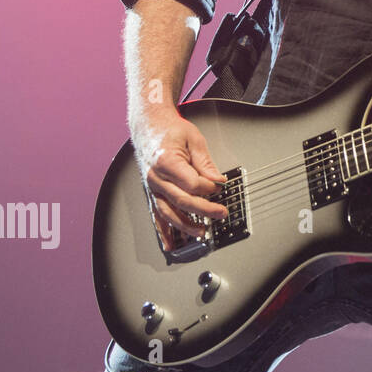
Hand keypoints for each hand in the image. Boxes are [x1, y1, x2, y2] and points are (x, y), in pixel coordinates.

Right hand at [132, 109, 228, 249]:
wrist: (149, 126)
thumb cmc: (171, 131)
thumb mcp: (194, 140)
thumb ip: (206, 163)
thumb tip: (218, 181)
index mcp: (166, 161)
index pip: (191, 183)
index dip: (209, 188)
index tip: (222, 187)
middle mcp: (155, 177)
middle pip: (182, 200)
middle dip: (204, 209)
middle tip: (221, 213)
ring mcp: (151, 187)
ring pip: (168, 212)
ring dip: (185, 226)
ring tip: (202, 233)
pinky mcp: (151, 193)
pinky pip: (156, 215)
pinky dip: (163, 232)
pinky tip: (170, 245)